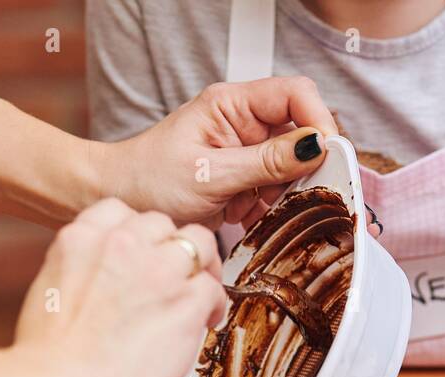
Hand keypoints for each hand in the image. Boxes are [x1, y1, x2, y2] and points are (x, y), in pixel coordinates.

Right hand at [14, 199, 224, 376]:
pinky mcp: (185, 301)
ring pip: (199, 244)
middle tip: (174, 279)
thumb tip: (100, 295)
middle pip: (162, 224)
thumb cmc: (48, 365)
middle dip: (169, 250)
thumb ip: (81, 281)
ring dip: (200, 268)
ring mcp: (156, 270)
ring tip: (196, 297)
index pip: (119, 212)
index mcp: (80, 241)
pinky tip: (204, 322)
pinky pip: (213, 288)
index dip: (137, 236)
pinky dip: (213, 305)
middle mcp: (120, 245)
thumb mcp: (48, 299)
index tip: (142, 255)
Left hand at [99, 77, 338, 228]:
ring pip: (290, 167)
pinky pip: (273, 190)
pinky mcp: (242, 178)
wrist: (117, 202)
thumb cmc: (147, 180)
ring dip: (280, 193)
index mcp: (232, 104)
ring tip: (248, 207)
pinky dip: (265, 208)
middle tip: (291, 195)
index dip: (318, 121)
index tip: (326, 156)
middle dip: (299, 168)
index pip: (295, 94)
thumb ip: (265, 162)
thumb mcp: (209, 174)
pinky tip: (239, 215)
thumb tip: (316, 146)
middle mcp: (243, 122)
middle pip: (299, 133)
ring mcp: (244, 151)